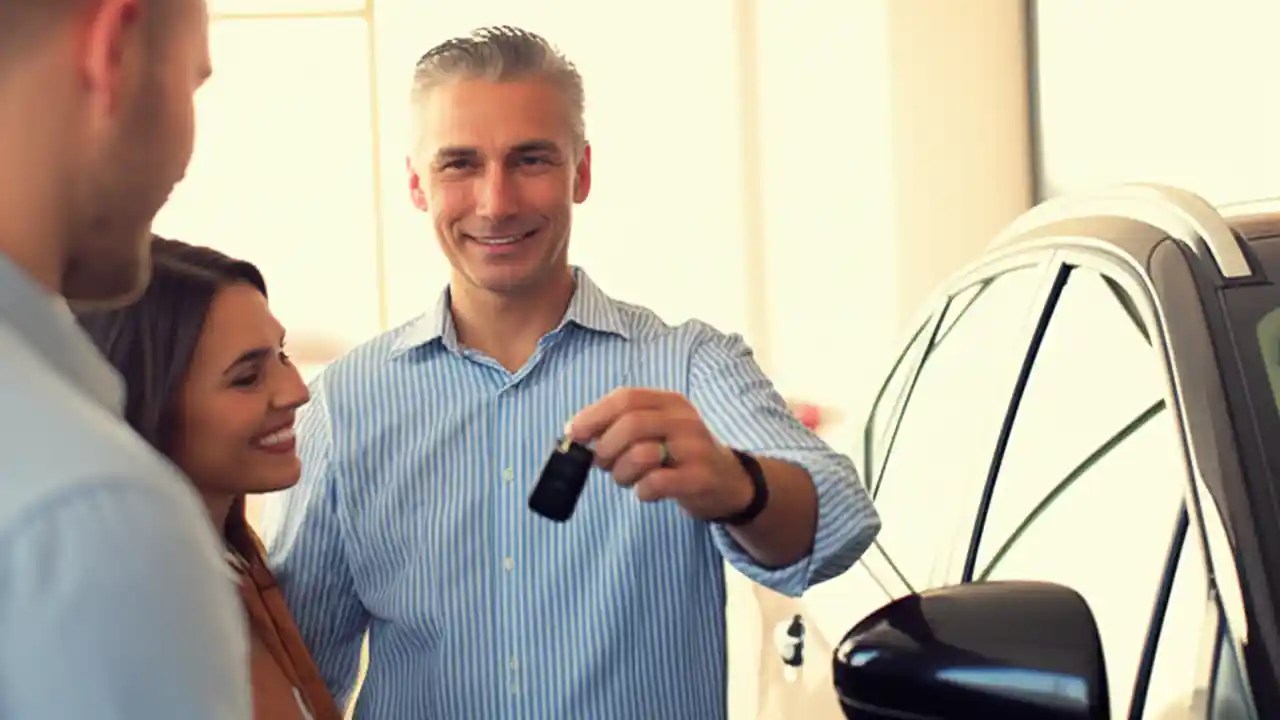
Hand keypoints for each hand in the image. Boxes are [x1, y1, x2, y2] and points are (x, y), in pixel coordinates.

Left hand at [567, 387, 753, 520]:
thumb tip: (576, 434)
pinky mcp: (699, 478)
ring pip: (641, 453)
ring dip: (621, 472)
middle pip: (630, 424)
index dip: (594, 415)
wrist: (730, 482)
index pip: (625, 397)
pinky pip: (656, 482)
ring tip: (627, 479)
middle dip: (605, 447)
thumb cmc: (681, 455)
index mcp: (670, 402)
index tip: (574, 434)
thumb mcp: (658, 430)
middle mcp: (684, 420)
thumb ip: (622, 426)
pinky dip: (642, 491)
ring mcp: (694, 448)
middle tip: (602, 464)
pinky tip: (647, 491)